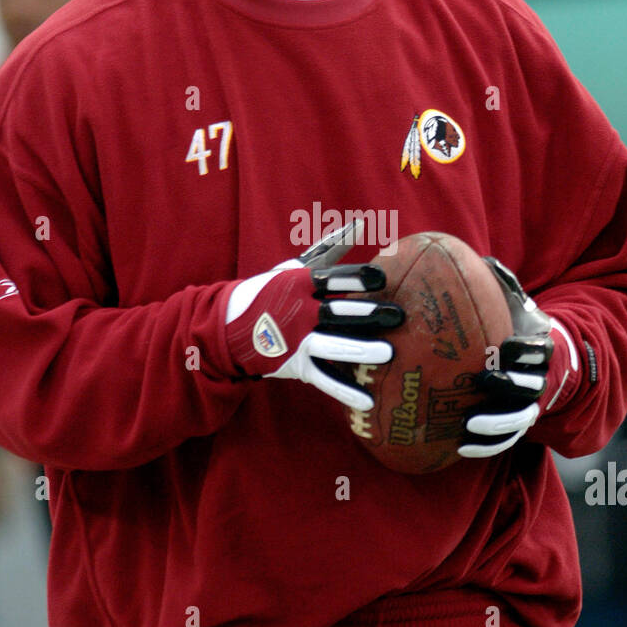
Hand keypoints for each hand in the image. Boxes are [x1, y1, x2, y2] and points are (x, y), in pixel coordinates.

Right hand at [224, 221, 403, 410]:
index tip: (382, 277)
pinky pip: (325, 380)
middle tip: (400, 316)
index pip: (332, 278)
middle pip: (338, 312)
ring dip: (361, 350)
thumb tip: (360, 223)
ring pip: (333, 345)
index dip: (356, 278)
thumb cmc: (268, 291)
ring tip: (389, 353)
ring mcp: (297, 340)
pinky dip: (346, 392)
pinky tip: (369, 402)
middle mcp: (300, 311)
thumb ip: (330, 248)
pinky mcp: (296, 366)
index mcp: (300, 283)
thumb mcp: (294, 266)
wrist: (227, 328)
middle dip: (369, 314)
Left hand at [457, 257, 553, 457]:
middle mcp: (540, 380)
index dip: (525, 350)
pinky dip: (486, 446)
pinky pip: (505, 441)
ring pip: (518, 419)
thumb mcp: (519, 305)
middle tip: (483, 379)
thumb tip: (480, 258)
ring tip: (469, 422)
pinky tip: (460, 447)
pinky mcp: (520, 426)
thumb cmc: (522, 328)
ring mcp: (531, 406)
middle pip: (530, 387)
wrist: (549, 364)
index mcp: (542, 349)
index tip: (505, 346)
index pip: (538, 351)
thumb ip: (503, 284)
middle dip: (510, 385)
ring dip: (496, 422)